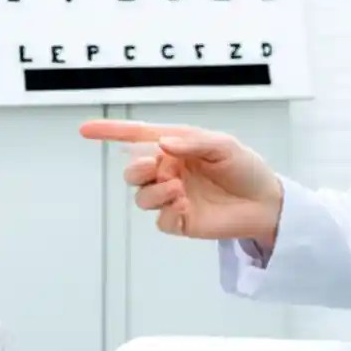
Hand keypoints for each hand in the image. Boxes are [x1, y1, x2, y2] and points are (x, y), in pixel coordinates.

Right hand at [79, 120, 282, 249]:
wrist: (265, 202)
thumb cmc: (245, 168)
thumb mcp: (224, 146)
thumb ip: (193, 143)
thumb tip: (162, 144)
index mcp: (177, 147)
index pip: (139, 138)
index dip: (111, 132)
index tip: (85, 129)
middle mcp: (170, 171)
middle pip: (133, 171)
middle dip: (136, 168)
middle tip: (156, 167)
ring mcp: (173, 197)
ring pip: (142, 197)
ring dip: (154, 192)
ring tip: (179, 188)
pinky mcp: (181, 220)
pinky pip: (161, 219)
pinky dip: (168, 211)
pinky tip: (186, 204)